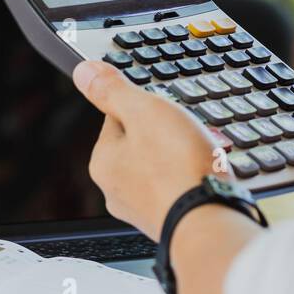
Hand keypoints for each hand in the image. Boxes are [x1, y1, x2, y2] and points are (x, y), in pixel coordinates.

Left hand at [73, 60, 217, 238]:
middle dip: (167, 134)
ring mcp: (142, 210)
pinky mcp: (168, 220)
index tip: (165, 108)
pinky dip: (191, 179)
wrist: (208, 221)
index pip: (116, 117)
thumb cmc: (177, 168)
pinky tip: (206, 176)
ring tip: (203, 154)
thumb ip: (113, 90)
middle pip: (141, 144)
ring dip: (182, 157)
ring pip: (162, 167)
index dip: (145, 106)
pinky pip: (178, 189)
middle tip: (189, 132)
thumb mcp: (144, 112)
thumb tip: (84, 71)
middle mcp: (115, 190)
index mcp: (103, 161)